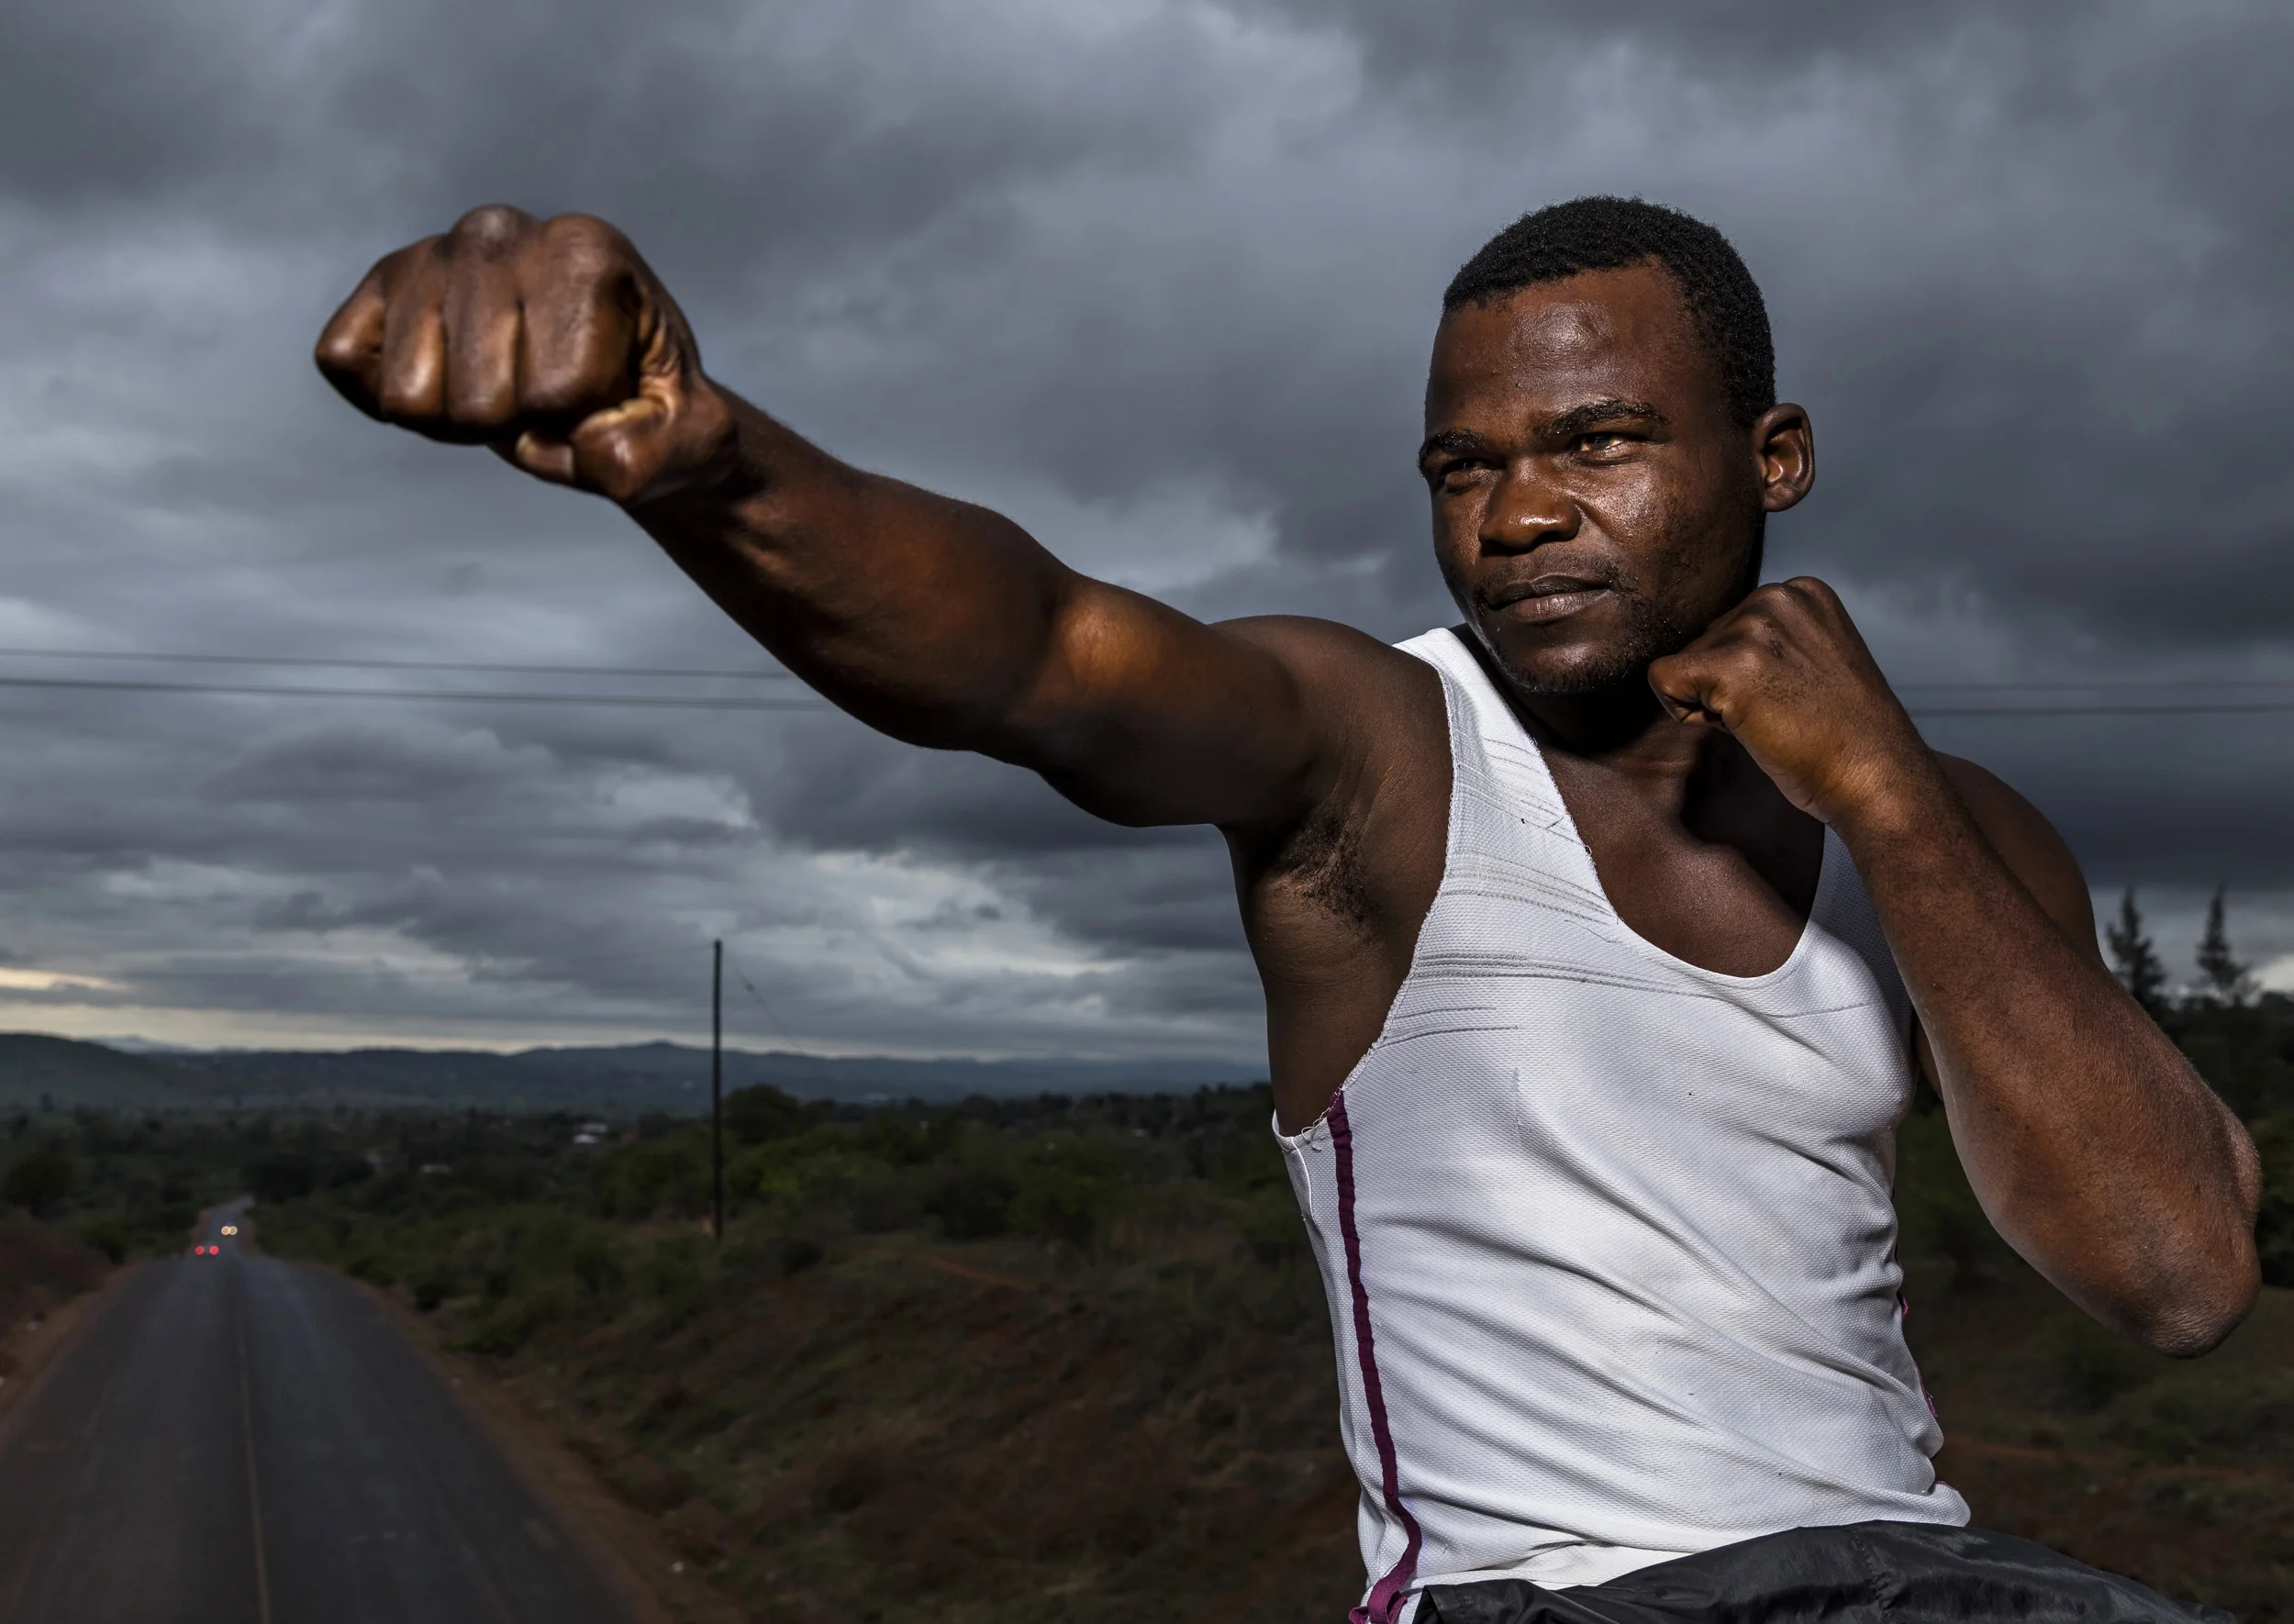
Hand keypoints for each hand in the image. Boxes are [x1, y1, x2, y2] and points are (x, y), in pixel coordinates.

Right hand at [314, 205, 732, 504]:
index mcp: (586, 251)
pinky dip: (387, 400)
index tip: (602, 396)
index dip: (582, 421)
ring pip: (410, 400)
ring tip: (502, 387)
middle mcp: (499, 231)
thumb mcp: (690, 442)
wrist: (614, 388)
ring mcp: (431, 251)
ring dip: (458, 422)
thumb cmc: (654, 411)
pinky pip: (344, 363)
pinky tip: (445, 378)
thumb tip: (583, 443)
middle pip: (480, 404)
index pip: (558, 391)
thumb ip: (654, 453)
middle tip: (548, 400)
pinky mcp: (379, 284)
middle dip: (518, 427)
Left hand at [1645, 577, 1933, 828]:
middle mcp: (1777, 596)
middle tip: (1781, 715)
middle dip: (1725, 687)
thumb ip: (1768, 643)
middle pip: (1702, 643)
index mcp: (1801, 591)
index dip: (1746, 675)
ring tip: (1770, 721)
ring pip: (1683, 664)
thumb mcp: (1812, 662)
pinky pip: (1663, 680)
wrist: (1876, 776)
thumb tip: (1703, 655)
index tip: (1792, 697)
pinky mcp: (1730, 665)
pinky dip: (1683, 712)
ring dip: (1711, 704)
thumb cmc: (1844, 737)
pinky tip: (1738, 727)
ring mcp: (1754, 627)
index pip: (1730, 627)